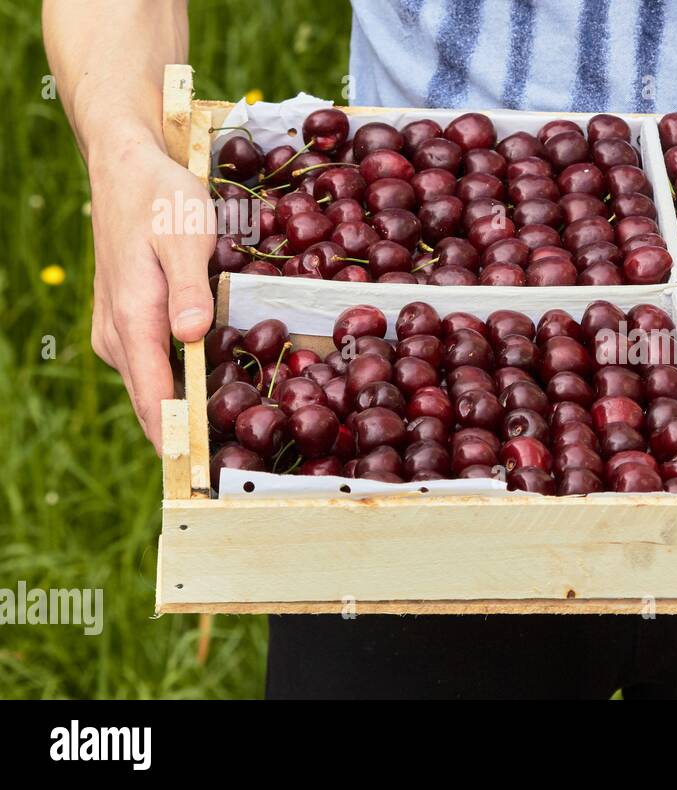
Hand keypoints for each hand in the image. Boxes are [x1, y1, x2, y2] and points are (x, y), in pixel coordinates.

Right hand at [88, 137, 215, 451]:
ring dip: (181, 415)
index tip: (201, 474)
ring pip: (151, 388)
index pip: (153, 397)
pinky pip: (152, 368)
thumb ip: (189, 287)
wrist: (128, 168)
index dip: (177, 438)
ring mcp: (118, 331)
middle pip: (150, 404)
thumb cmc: (161, 199)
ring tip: (225, 446)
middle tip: (223, 475)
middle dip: (184, 439)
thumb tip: (189, 336)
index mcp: (132, 319)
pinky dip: (176, 387)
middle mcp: (118, 335)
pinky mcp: (127, 322)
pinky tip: (208, 397)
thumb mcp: (185, 236)